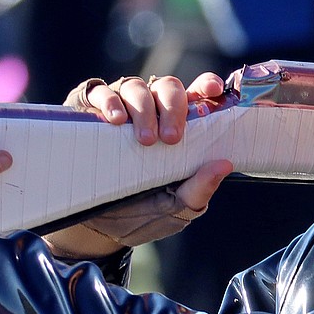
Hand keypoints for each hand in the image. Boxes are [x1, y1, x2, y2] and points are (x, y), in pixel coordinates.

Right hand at [38, 72, 231, 258]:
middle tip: (172, 138)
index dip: (205, 86)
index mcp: (177, 127)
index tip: (214, 89)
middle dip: (174, 107)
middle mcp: (150, 111)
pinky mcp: (88, 111)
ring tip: (144, 140)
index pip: (196, 96)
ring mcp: (120, 108)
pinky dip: (109, 101)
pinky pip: (98, 92)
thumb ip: (199, 189)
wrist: (95, 227)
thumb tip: (225, 165)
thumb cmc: (140, 213)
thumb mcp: (174, 208)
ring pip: (136, 87)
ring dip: (144, 109)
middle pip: (167, 87)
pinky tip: (115, 121)